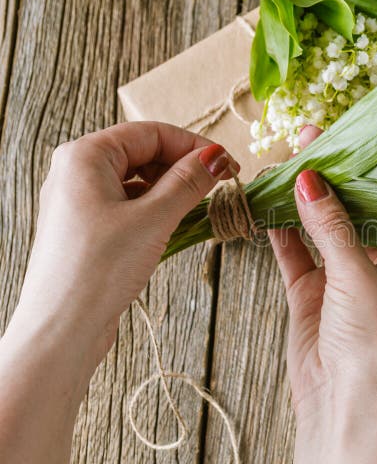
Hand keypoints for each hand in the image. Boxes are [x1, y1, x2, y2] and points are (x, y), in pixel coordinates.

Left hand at [0, 122, 238, 463]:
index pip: (151, 133)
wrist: (61, 330)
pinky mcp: (89, 227)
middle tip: (222, 184)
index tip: (228, 163)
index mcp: (85, 155)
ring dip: (174, 189)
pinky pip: (131, 204)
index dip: (194, 145)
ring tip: (203, 205)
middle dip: (184, 166)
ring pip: (139, 180)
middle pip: (144, 153)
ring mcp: (81, 200)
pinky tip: (179, 223)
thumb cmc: (99, 270)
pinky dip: (158, 208)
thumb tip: (216, 157)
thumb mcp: (153, 219)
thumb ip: (188, 182)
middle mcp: (78, 171)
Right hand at [270, 126, 376, 463]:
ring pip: (324, 226)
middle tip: (315, 137)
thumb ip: (332, 226)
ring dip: (306, 198)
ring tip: (289, 158)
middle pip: (358, 208)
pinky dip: (282, 229)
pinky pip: (296, 251)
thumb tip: (310, 178)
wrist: (347, 406)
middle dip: (336, 176)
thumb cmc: (376, 344)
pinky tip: (269, 200)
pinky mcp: (313, 292)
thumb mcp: (358, 275)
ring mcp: (346, 276)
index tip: (357, 134)